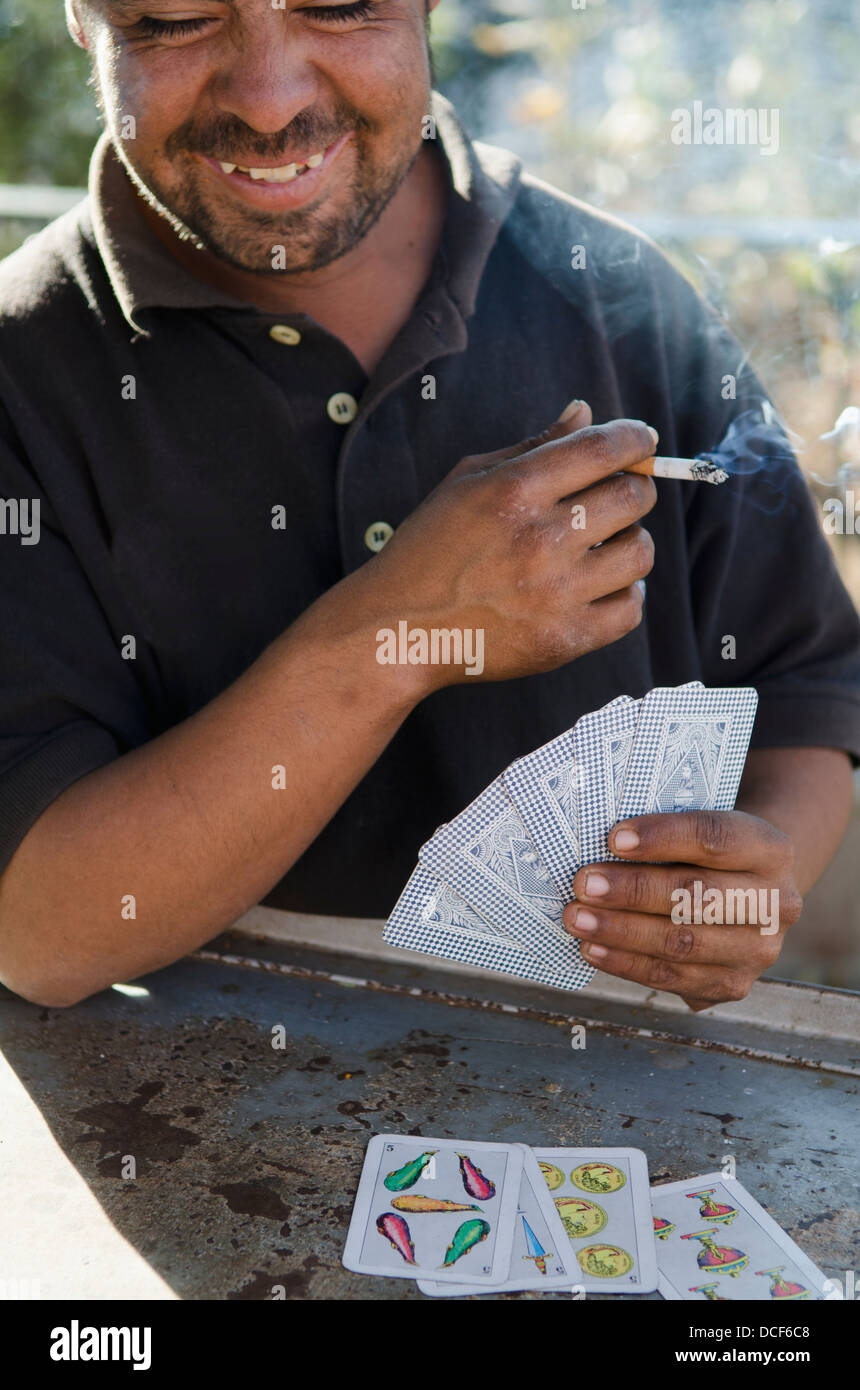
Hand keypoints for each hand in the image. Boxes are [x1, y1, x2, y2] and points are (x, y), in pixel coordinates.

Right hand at [348, 399, 657, 690]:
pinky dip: (626, 593)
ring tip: (607, 544)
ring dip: (632, 541)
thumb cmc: (429, 549)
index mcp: (515, 490)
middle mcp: (540, 539)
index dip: (635, 439)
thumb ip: (532, 446)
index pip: (604, 448)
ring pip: (640, 552)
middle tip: (619, 493)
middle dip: (636, 486)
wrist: (397, 630)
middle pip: (633, 496)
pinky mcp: (562, 640)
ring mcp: (555, 593)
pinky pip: (630, 610)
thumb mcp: (467, 481)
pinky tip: (604, 585)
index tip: (641, 441)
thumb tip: (585, 411)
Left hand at [563, 810, 802, 1008]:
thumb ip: (667, 833)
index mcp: (772, 849)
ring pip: (682, 943)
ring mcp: (759, 950)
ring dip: (621, 932)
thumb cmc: (710, 852)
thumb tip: (604, 845)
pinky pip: (672, 977)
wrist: (753, 891)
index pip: (715, 839)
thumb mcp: (706, 825)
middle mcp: (777, 902)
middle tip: (583, 884)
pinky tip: (593, 948)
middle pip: (697, 896)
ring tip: (578, 918)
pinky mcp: (734, 984)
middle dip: (632, 891)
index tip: (614, 838)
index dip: (663, 838)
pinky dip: (626, 963)